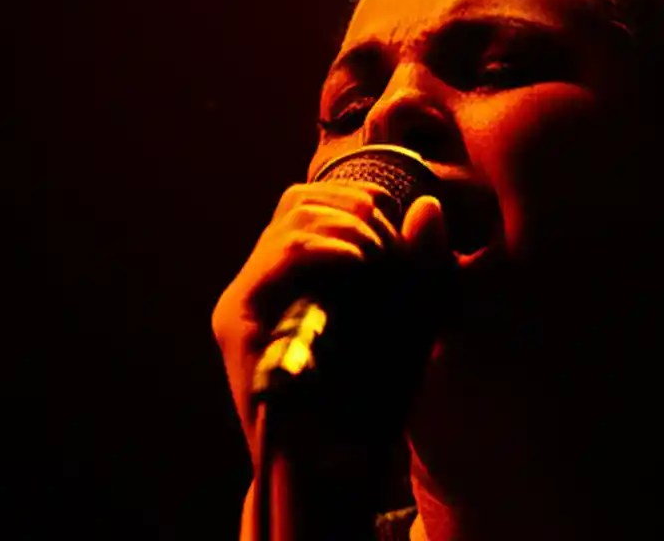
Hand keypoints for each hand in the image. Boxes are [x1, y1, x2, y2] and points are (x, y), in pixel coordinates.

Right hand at [212, 180, 449, 463]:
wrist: (336, 466)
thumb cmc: (373, 397)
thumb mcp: (412, 320)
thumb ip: (421, 266)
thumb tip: (427, 204)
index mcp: (292, 278)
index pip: (310, 202)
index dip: (356, 196)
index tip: (398, 224)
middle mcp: (261, 283)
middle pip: (297, 200)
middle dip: (354, 204)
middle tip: (390, 240)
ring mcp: (243, 300)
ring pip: (289, 219)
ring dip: (346, 223)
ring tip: (379, 253)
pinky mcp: (237, 321)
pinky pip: (280, 256)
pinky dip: (326, 246)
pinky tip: (360, 261)